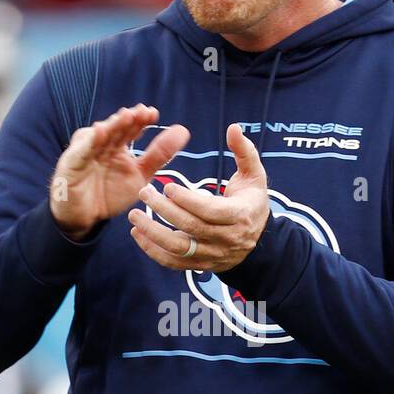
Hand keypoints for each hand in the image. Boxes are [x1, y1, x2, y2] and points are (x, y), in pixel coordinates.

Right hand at [49, 104, 189, 237]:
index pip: (130, 128)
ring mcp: (86, 151)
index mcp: (117, 145)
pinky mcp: (72, 163)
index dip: (141, 120)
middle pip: (116, 128)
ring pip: (99, 135)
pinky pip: (81, 150)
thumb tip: (183, 131)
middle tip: (142, 112)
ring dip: (113, 125)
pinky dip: (90, 141)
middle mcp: (101, 144)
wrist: (85, 218)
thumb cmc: (109, 194)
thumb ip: (159, 154)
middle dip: (129, 119)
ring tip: (126, 116)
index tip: (154, 114)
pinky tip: (100, 132)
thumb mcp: (140, 175)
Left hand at [127, 123, 269, 271]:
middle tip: (144, 192)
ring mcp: (213, 255)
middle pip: (191, 228)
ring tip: (134, 215)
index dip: (187, 200)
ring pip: (179, 249)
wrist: (260, 241)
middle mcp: (227, 239)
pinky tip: (138, 234)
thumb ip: (244, 152)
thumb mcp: (255, 176)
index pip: (210, 211)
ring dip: (153, 233)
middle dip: (164, 210)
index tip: (167, 186)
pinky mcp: (201, 265)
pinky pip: (174, 262)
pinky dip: (153, 251)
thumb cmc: (252, 202)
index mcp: (241, 216)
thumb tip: (233, 128)